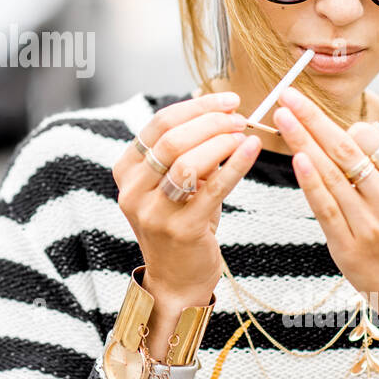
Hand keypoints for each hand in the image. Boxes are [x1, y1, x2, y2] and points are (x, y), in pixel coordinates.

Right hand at [112, 90, 261, 300]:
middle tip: (240, 116)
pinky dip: (235, 164)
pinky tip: (252, 149)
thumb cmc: (181, 222)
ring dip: (220, 141)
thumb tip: (217, 108)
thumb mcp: (174, 183)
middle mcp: (132, 191)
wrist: (177, 279)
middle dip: (210, 121)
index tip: (227, 99)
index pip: (159, 125)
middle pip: (171, 139)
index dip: (196, 107)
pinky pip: (212, 188)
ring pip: (187, 161)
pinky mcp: (180, 230)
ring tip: (244, 134)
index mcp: (126, 170)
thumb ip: (186, 149)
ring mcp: (153, 212)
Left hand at [272, 85, 378, 322]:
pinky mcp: (347, 245)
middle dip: (312, 117)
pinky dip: (310, 181)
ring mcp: (368, 223)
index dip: (350, 127)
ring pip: (329, 172)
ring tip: (281, 115)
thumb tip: (372, 132)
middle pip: (345, 147)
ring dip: (301, 140)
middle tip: (287, 94)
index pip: (372, 137)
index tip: (336, 127)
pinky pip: (324, 206)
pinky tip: (296, 158)